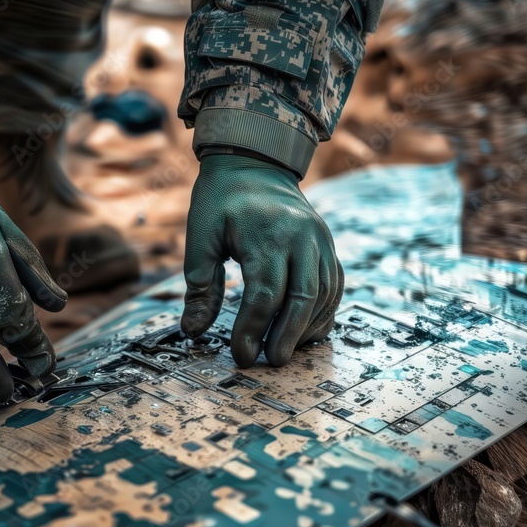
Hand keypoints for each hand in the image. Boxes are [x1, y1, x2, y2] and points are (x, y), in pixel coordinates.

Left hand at [181, 154, 342, 367]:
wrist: (255, 162)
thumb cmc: (221, 201)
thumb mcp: (200, 236)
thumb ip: (200, 285)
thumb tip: (193, 331)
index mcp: (266, 233)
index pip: (264, 294)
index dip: (252, 330)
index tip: (240, 356)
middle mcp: (301, 237)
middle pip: (302, 299)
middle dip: (286, 337)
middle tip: (271, 363)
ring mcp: (320, 241)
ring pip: (324, 296)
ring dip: (306, 329)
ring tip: (284, 351)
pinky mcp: (328, 246)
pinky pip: (333, 287)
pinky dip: (322, 313)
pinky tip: (304, 332)